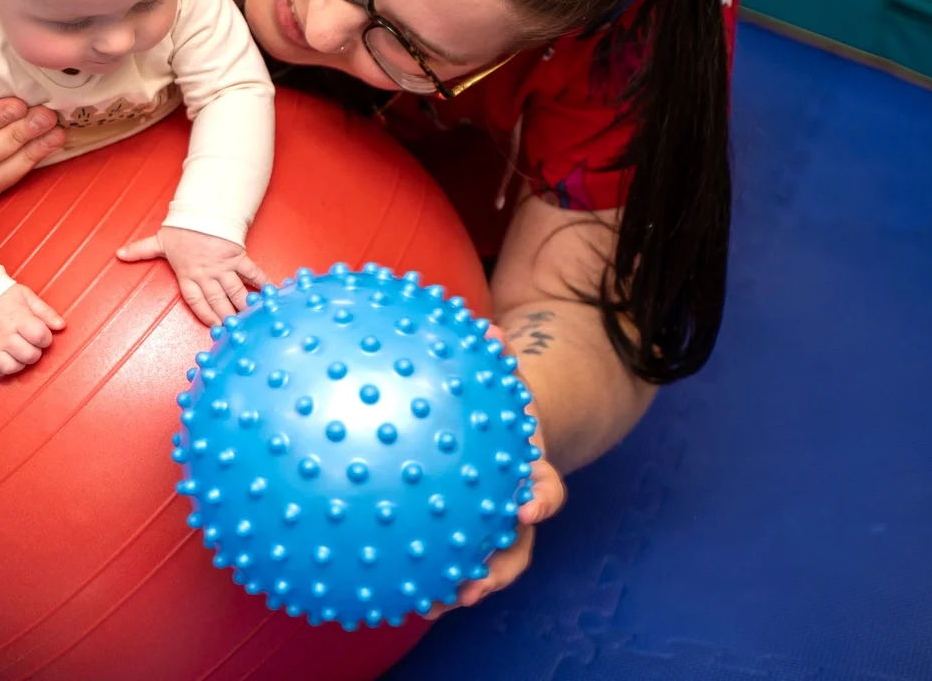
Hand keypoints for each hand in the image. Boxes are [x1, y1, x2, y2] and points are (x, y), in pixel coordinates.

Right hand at [0, 283, 64, 378]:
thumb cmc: (0, 295)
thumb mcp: (26, 296)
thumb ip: (46, 312)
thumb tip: (61, 325)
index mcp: (18, 320)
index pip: (40, 337)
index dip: (46, 338)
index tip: (41, 334)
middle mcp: (5, 336)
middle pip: (29, 356)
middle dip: (35, 352)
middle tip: (30, 344)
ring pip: (11, 368)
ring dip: (19, 363)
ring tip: (18, 353)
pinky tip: (3, 360)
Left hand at [116, 226, 267, 326]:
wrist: (202, 210)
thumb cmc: (182, 227)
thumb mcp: (159, 240)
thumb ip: (141, 250)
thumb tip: (119, 254)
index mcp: (188, 275)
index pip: (195, 301)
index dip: (204, 315)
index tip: (213, 327)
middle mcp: (206, 275)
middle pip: (217, 301)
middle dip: (226, 317)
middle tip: (237, 332)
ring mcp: (224, 267)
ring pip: (235, 292)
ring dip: (243, 307)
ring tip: (253, 321)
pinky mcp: (238, 257)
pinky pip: (252, 273)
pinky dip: (262, 283)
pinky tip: (270, 293)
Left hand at [424, 324, 565, 619]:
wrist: (500, 422)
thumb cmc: (497, 398)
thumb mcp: (501, 377)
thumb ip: (496, 356)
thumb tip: (488, 329)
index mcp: (530, 472)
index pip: (546, 490)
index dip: (541, 500)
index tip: (528, 507)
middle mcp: (513, 508)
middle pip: (516, 548)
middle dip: (497, 572)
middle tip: (473, 586)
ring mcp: (488, 527)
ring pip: (482, 566)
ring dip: (459, 586)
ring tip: (429, 603)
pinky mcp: (459, 534)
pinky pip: (444, 556)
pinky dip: (422, 571)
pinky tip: (385, 579)